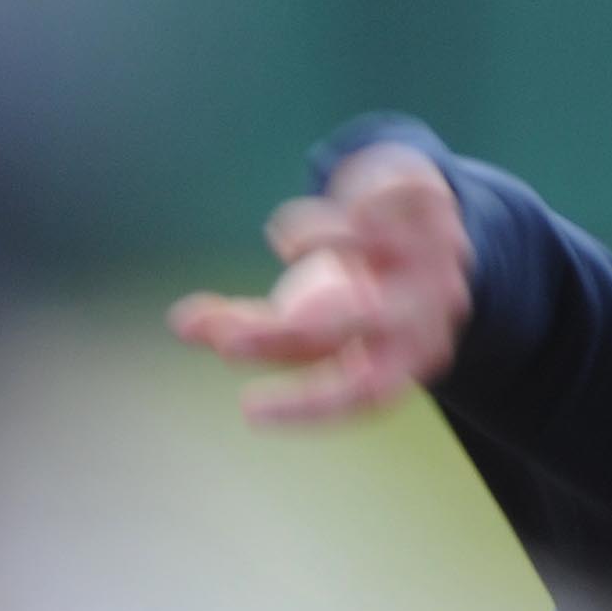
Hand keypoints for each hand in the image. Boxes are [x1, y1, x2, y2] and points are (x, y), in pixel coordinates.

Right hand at [168, 144, 473, 425]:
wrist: (430, 220)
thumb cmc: (357, 289)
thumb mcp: (317, 321)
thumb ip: (254, 328)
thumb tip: (181, 324)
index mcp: (404, 357)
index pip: (362, 393)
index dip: (307, 406)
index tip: (247, 409)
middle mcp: (424, 311)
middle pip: (356, 324)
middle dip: (285, 333)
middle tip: (223, 337)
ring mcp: (429, 255)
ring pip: (371, 250)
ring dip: (321, 242)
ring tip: (283, 239)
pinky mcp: (427, 204)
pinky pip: (379, 201)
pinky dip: (336, 210)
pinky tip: (301, 221)